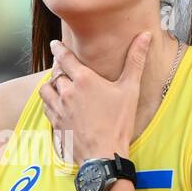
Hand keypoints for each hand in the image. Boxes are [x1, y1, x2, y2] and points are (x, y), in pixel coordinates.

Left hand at [39, 31, 151, 164]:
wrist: (103, 155)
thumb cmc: (119, 123)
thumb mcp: (130, 89)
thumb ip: (135, 60)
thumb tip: (145, 35)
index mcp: (84, 80)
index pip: (64, 58)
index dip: (58, 49)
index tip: (54, 44)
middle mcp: (67, 92)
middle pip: (55, 73)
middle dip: (58, 69)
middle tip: (62, 67)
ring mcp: (59, 109)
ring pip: (45, 90)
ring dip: (50, 85)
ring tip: (56, 84)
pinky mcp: (56, 124)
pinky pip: (46, 107)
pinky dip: (49, 102)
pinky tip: (56, 104)